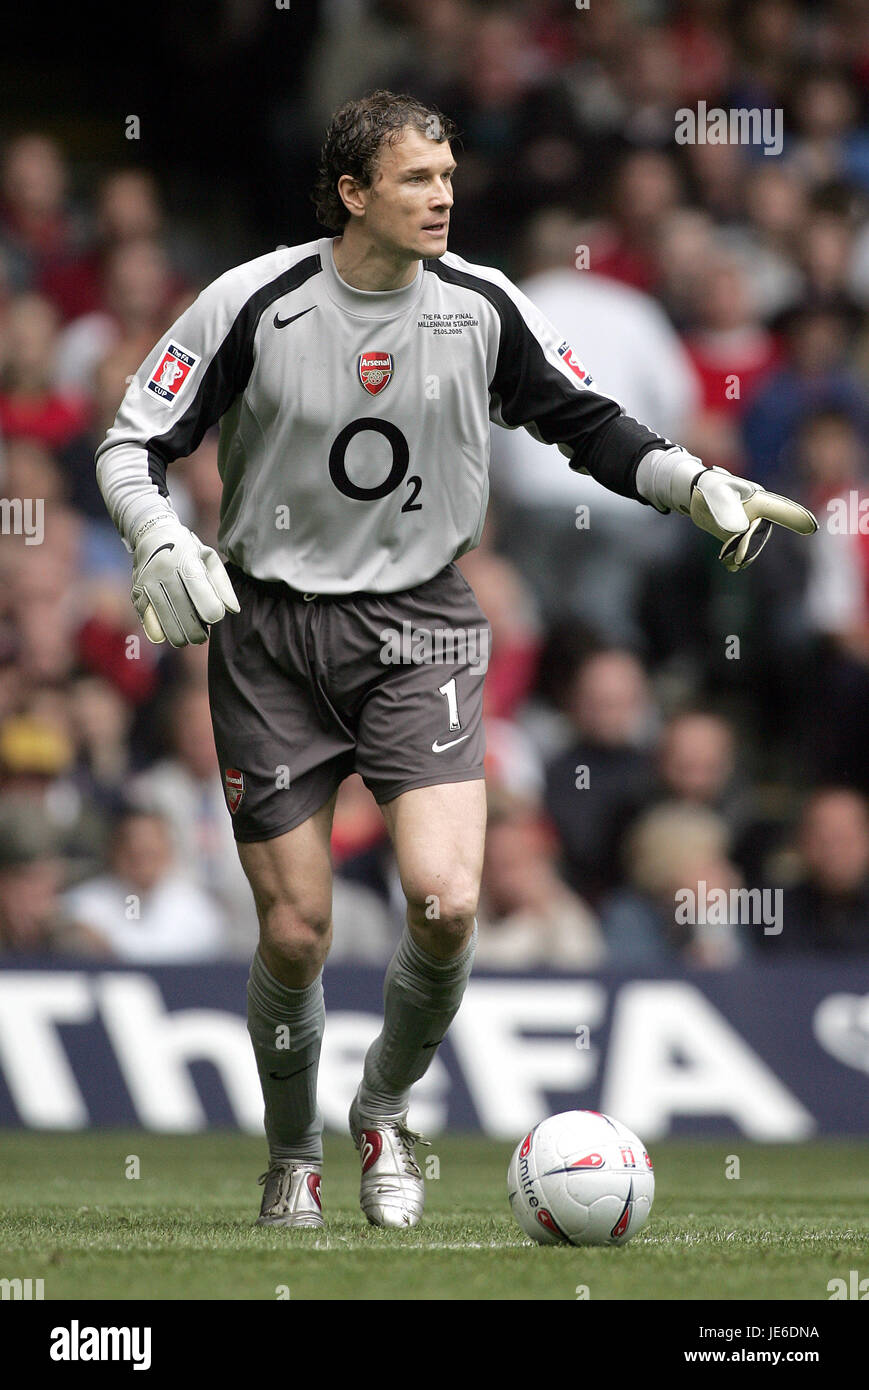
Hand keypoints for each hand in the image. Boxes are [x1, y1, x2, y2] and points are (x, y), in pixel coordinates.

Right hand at [130, 515, 239, 645]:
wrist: (151, 535)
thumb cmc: (187, 550)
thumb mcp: (209, 558)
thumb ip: (223, 585)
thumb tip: (232, 610)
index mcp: (184, 559)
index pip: (197, 586)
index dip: (209, 607)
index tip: (215, 617)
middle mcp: (163, 570)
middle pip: (181, 608)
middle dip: (195, 630)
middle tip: (203, 637)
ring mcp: (147, 583)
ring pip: (164, 618)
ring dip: (179, 636)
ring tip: (190, 638)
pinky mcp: (136, 593)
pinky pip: (148, 620)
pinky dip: (160, 633)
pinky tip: (170, 633)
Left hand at [689, 467, 817, 572]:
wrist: (700, 496)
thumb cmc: (713, 489)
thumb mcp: (718, 494)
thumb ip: (727, 510)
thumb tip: (739, 530)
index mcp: (764, 501)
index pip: (783, 510)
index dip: (797, 518)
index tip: (812, 527)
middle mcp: (764, 518)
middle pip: (757, 538)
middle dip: (742, 543)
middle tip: (727, 534)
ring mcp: (755, 531)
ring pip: (749, 550)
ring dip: (735, 552)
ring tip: (723, 545)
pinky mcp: (744, 542)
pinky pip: (742, 557)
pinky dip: (733, 560)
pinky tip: (728, 560)